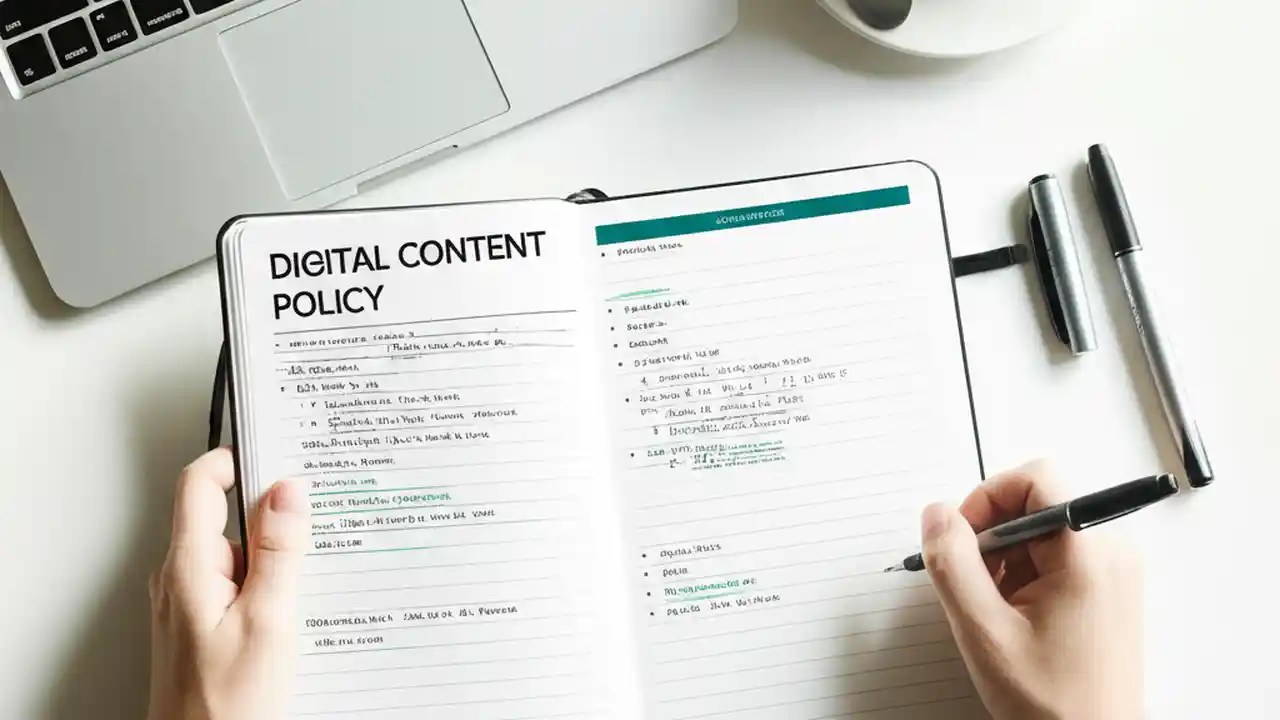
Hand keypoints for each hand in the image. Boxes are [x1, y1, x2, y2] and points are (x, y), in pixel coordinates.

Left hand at [147, 448, 309, 719]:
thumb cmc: (228, 708)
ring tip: (317, 566)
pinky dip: (271, 583)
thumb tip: (287, 492)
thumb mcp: (268, 621)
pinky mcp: (206, 627)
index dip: (238, 458)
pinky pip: (240, 585)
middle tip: (316, 510)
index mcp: (189, 568)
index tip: (279, 453)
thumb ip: (277, 552)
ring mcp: (192, 604)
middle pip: (223, 514)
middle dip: (272, 509)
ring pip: (237, 553)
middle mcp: (181, 580)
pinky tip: (301, 604)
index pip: (200, 483)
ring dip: (277, 552)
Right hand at [920, 461, 1143, 719]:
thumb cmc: (1051, 704)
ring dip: (1006, 559)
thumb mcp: (983, 630)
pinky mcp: (1107, 589)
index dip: (988, 497)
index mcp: (1090, 554)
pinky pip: (1056, 556)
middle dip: (993, 536)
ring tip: (997, 609)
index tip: (964, 538)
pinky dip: (1024, 575)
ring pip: (1042, 530)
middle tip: (976, 584)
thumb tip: (937, 515)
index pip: (1037, 477)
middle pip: (1037, 502)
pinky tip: (1015, 615)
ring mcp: (1113, 571)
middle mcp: (1112, 552)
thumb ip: (952, 563)